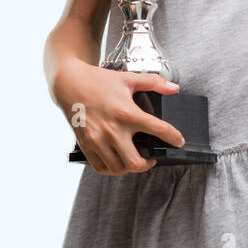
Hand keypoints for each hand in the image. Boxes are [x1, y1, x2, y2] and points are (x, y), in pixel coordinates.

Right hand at [51, 62, 185, 174]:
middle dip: (149, 163)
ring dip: (130, 167)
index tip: (179, 142)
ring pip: (118, 168)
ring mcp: (97, 140)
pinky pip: (101, 167)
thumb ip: (154, 83)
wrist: (69, 84)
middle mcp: (112, 130)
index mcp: (127, 113)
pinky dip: (112, 169)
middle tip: (152, 157)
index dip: (173, 138)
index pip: (158, 130)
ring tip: (136, 159)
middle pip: (135, 162)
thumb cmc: (99, 81)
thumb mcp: (129, 78)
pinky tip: (119, 161)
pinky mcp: (86, 145)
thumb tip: (174, 88)